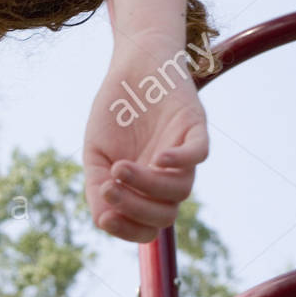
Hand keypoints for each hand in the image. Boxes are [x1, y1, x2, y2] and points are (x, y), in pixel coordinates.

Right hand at [83, 36, 208, 242]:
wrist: (132, 66)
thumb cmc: (115, 111)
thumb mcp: (96, 153)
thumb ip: (97, 187)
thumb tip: (103, 220)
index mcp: (146, 188)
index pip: (147, 227)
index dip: (128, 229)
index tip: (104, 215)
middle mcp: (169, 176)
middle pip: (165, 215)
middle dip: (134, 207)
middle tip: (108, 186)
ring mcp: (183, 152)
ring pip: (181, 189)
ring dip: (149, 185)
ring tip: (120, 167)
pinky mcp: (195, 126)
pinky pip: (199, 153)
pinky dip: (183, 161)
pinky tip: (159, 158)